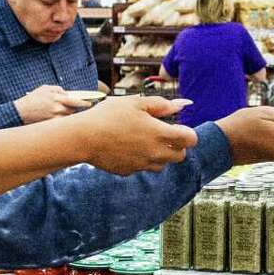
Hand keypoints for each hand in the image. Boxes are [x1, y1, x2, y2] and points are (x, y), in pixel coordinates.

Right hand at [15, 84, 84, 124]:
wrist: (20, 112)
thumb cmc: (32, 99)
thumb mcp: (44, 88)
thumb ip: (57, 89)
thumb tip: (66, 93)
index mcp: (57, 98)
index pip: (76, 101)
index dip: (84, 103)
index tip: (90, 103)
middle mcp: (58, 109)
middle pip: (73, 111)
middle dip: (75, 109)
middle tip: (75, 109)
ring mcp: (55, 118)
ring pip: (68, 118)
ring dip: (68, 116)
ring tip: (63, 114)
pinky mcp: (51, 125)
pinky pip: (61, 124)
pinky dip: (62, 122)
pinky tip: (60, 121)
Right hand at [74, 96, 199, 174]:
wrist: (83, 138)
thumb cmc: (108, 116)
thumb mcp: (136, 103)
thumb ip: (162, 105)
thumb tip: (182, 105)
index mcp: (160, 134)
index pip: (190, 140)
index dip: (187, 132)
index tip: (177, 127)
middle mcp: (155, 153)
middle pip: (180, 156)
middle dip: (176, 145)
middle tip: (161, 133)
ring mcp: (142, 165)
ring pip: (162, 164)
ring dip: (160, 154)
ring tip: (143, 140)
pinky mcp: (129, 171)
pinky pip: (143, 168)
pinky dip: (142, 160)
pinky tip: (128, 147)